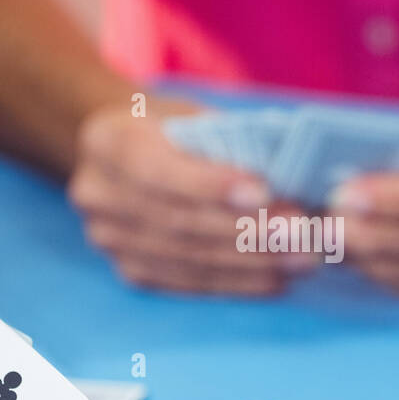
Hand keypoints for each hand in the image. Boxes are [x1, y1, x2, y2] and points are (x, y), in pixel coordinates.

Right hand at [69, 99, 316, 293]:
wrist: (120, 154)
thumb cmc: (168, 128)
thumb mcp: (189, 116)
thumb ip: (225, 142)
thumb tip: (289, 175)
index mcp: (108, 142)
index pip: (160, 170)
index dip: (211, 185)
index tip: (264, 192)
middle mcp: (98, 195)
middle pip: (179, 222)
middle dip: (247, 230)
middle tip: (300, 232)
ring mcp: (109, 239)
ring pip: (188, 258)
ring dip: (251, 262)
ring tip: (300, 257)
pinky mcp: (130, 271)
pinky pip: (188, 283)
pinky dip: (236, 283)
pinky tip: (276, 279)